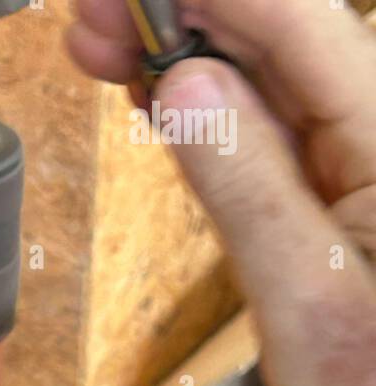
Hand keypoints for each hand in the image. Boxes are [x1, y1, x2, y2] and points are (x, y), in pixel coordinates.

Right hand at [67, 0, 375, 385]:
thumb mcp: (302, 302)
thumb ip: (247, 186)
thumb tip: (184, 84)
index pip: (292, 15)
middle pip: (278, 27)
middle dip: (180, 14)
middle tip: (91, 24)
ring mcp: (364, 150)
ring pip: (268, 68)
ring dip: (187, 50)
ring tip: (105, 51)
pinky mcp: (346, 180)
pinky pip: (274, 118)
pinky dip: (211, 102)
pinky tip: (162, 94)